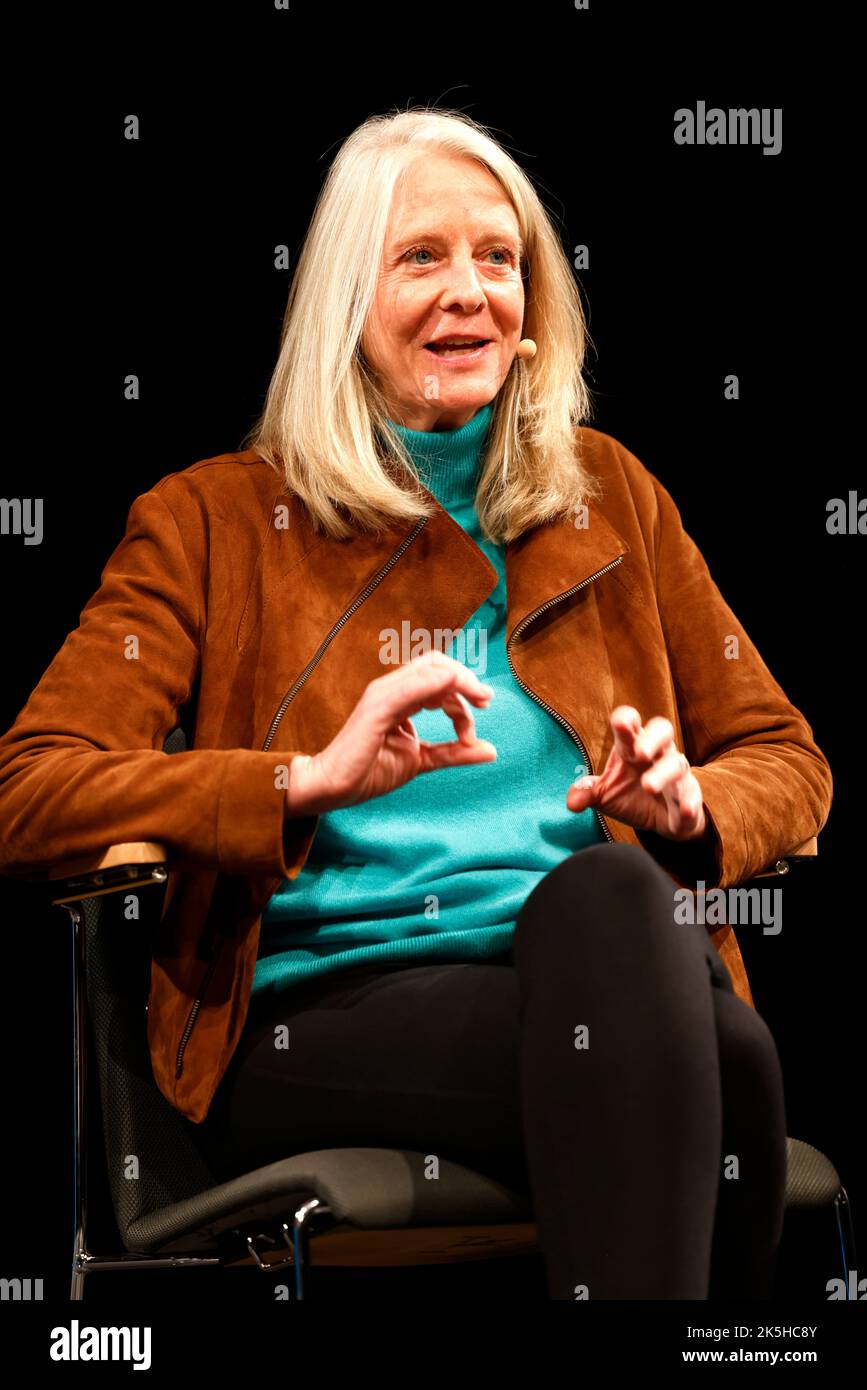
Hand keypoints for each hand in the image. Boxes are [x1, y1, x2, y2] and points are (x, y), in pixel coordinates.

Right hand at [284, 650, 496, 815]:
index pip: (440, 676)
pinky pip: (413, 687)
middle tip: (485, 703)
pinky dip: (439, 687)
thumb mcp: (423, 760)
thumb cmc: (370, 771)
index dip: (466, 689)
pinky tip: (455, 705)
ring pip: (431, 669)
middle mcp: (393, 689)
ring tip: (474, 712)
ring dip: (461, 685)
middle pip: (439, 664)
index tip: (481, 711)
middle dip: (468, 680)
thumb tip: (491, 750)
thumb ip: (454, 752)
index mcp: (402, 697)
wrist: (333, 786)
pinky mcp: (378, 706)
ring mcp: (384, 694)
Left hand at [566, 705, 707, 841]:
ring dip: (663, 774)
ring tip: (648, 786)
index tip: (621, 723)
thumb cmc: (630, 795)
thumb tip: (572, 802)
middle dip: (652, 738)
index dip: (626, 720)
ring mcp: (676, 773)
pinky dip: (689, 802)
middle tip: (640, 753)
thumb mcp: (604, 794)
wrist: (662, 820)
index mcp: (632, 746)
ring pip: (676, 764)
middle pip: (662, 730)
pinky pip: (692, 795)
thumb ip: (587, 792)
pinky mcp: (689, 795)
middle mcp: (657, 753)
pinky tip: (684, 811)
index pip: (630, 723)